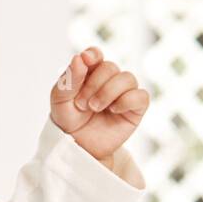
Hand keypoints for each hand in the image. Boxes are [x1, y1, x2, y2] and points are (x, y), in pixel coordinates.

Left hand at [50, 46, 150, 163]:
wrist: (78, 147)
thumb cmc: (69, 120)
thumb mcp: (60, 100)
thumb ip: (69, 79)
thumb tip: (80, 57)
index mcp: (89, 72)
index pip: (95, 54)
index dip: (93, 54)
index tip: (86, 59)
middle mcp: (108, 79)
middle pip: (110, 67)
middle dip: (94, 85)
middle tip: (81, 104)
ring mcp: (124, 93)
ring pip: (127, 78)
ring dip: (109, 92)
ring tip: (95, 108)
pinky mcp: (135, 109)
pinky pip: (141, 96)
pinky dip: (127, 100)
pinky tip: (114, 110)